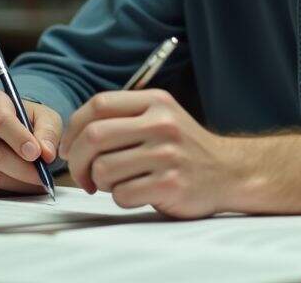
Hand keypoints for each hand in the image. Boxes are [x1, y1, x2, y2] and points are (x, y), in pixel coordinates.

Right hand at [0, 89, 61, 195]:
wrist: (13, 130)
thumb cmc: (30, 120)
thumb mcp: (45, 117)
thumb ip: (48, 132)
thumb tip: (46, 154)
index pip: (0, 121)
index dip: (19, 139)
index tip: (36, 154)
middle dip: (20, 167)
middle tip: (42, 175)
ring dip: (16, 181)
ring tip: (37, 181)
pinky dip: (9, 189)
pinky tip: (25, 184)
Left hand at [59, 89, 238, 218]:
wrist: (230, 173)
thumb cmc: (184, 149)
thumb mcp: (161, 117)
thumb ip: (123, 118)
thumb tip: (72, 137)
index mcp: (155, 102)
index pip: (98, 104)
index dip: (74, 128)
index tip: (70, 148)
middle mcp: (162, 124)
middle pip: (94, 137)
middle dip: (77, 161)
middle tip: (82, 175)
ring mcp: (167, 155)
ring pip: (104, 169)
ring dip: (100, 182)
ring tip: (117, 183)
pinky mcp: (170, 185)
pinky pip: (122, 194)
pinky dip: (121, 198)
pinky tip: (137, 193)